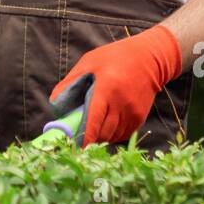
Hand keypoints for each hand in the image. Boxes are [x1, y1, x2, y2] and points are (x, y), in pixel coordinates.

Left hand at [48, 24, 181, 145]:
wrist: (149, 58)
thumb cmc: (114, 57)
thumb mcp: (88, 63)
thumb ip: (70, 83)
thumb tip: (55, 105)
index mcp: (107, 88)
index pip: (94, 119)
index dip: (84, 136)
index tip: (75, 147)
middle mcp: (122, 103)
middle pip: (102, 132)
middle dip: (89, 137)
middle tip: (77, 134)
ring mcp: (133, 112)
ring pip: (112, 136)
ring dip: (100, 136)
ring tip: (92, 126)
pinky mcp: (139, 118)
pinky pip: (122, 135)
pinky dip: (111, 134)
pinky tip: (106, 123)